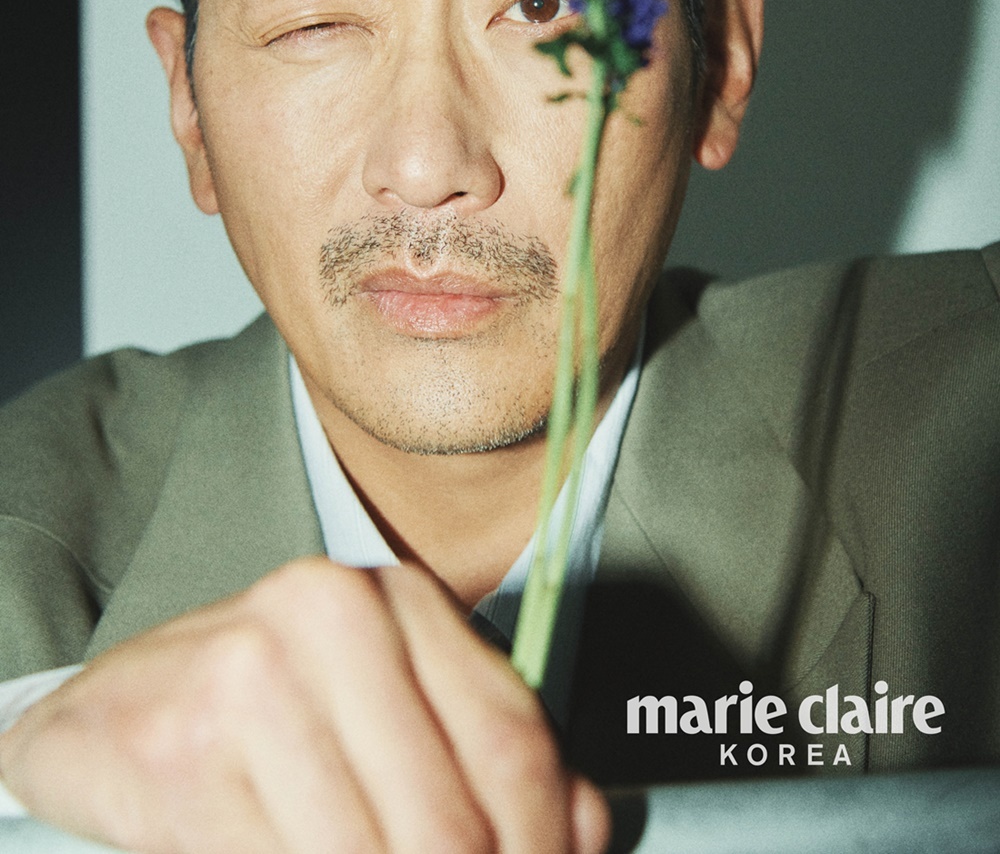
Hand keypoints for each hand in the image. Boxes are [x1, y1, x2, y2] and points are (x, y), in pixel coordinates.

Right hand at [0, 559, 608, 852]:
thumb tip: (585, 829)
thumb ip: (486, 754)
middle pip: (449, 819)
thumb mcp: (391, 704)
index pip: (513, 738)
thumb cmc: (269, 712)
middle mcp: (330, 611)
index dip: (544, 844)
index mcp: (398, 596)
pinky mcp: (182, 750)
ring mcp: (250, 672)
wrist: (113, 709)